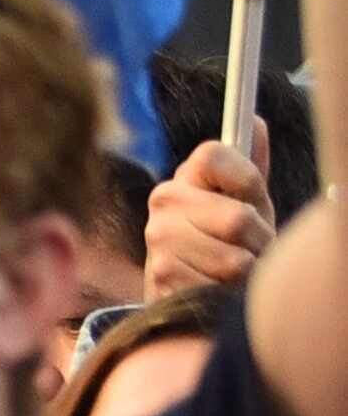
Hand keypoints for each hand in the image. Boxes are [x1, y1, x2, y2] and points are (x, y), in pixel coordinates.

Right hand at [158, 135, 272, 300]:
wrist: (190, 291)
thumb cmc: (226, 243)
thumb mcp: (244, 202)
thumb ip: (249, 166)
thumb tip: (255, 121)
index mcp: (186, 176)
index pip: (214, 155)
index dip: (247, 181)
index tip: (251, 200)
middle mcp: (164, 200)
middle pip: (236, 218)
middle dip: (257, 240)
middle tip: (250, 248)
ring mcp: (158, 239)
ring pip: (233, 259)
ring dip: (245, 273)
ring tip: (234, 273)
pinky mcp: (160, 277)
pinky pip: (216, 286)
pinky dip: (225, 294)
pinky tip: (215, 289)